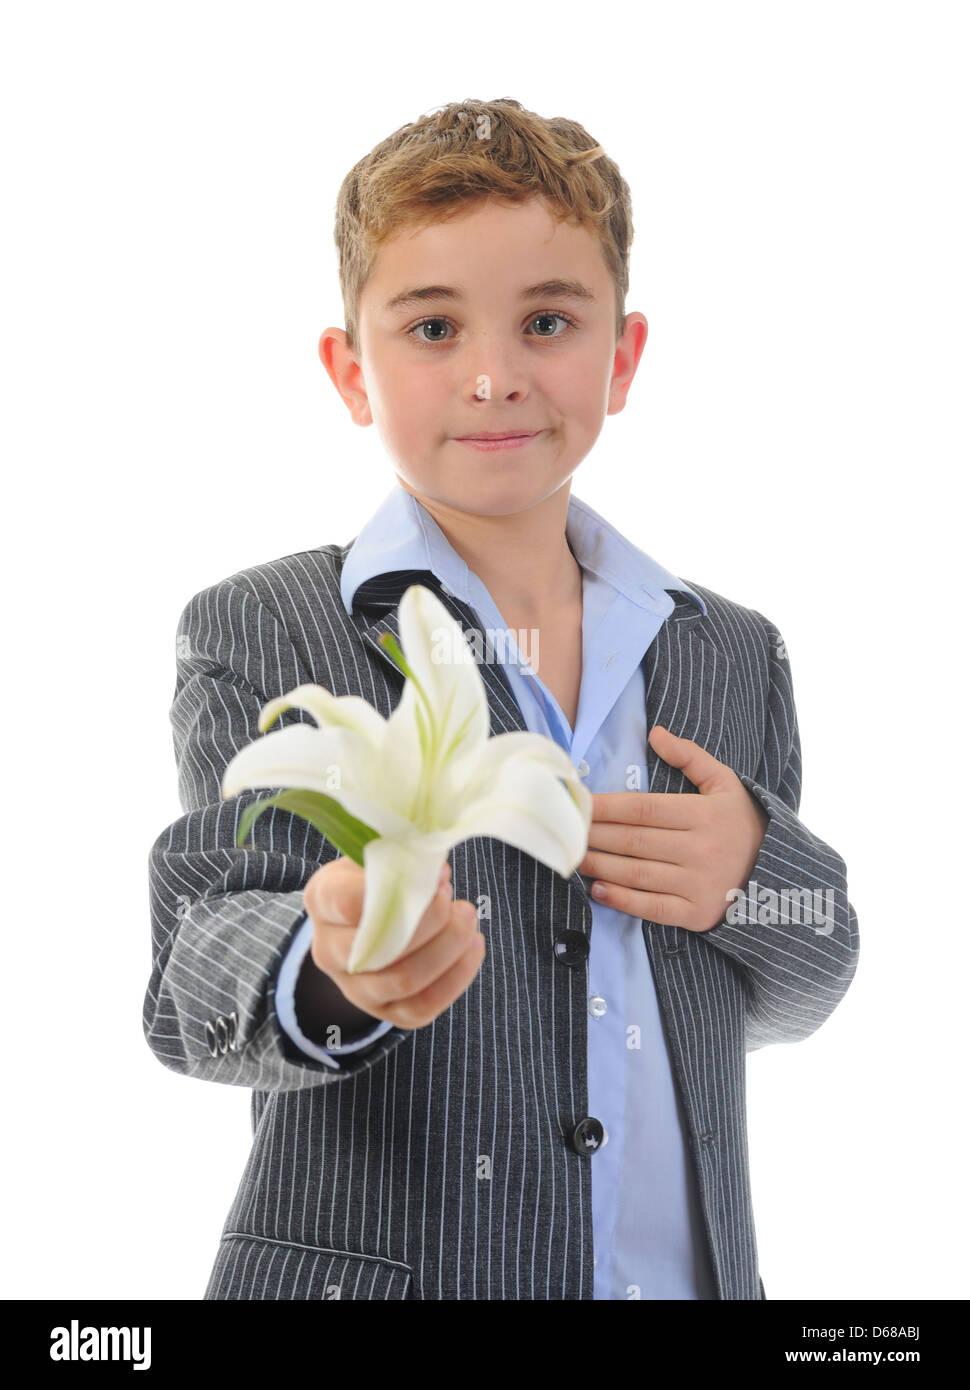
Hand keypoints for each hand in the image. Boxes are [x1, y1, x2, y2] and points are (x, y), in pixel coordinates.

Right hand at [302, 856, 485, 1029]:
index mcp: (323, 901)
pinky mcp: (382, 1011)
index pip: (349, 903)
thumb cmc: (374, 877)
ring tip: (468, 920)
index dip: (399, 890)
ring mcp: (353, 987)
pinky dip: (457, 978)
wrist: (360, 919)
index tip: (435, 876)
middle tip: (455, 901)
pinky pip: (421, 1008)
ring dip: (449, 949)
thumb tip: (438, 873)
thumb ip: (404, 858)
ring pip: (405, 983)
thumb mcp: (379, 854)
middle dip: (432, 923)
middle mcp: (329, 950)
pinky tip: (473, 947)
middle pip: (381, 950)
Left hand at [576, 725, 769, 932]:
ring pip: (637, 874)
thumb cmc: (741, 823)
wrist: (778, 874)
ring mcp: (698, 885)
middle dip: (594, 835)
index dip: (606, 807)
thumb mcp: (725, 783)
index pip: (643, 809)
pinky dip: (622, 901)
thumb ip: (691, 757)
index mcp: (704, 815)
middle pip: (634, 841)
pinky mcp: (696, 914)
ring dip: (599, 866)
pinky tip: (597, 890)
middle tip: (565, 830)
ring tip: (573, 856)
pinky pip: (652, 908)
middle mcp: (700, 850)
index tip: (579, 803)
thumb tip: (656, 733)